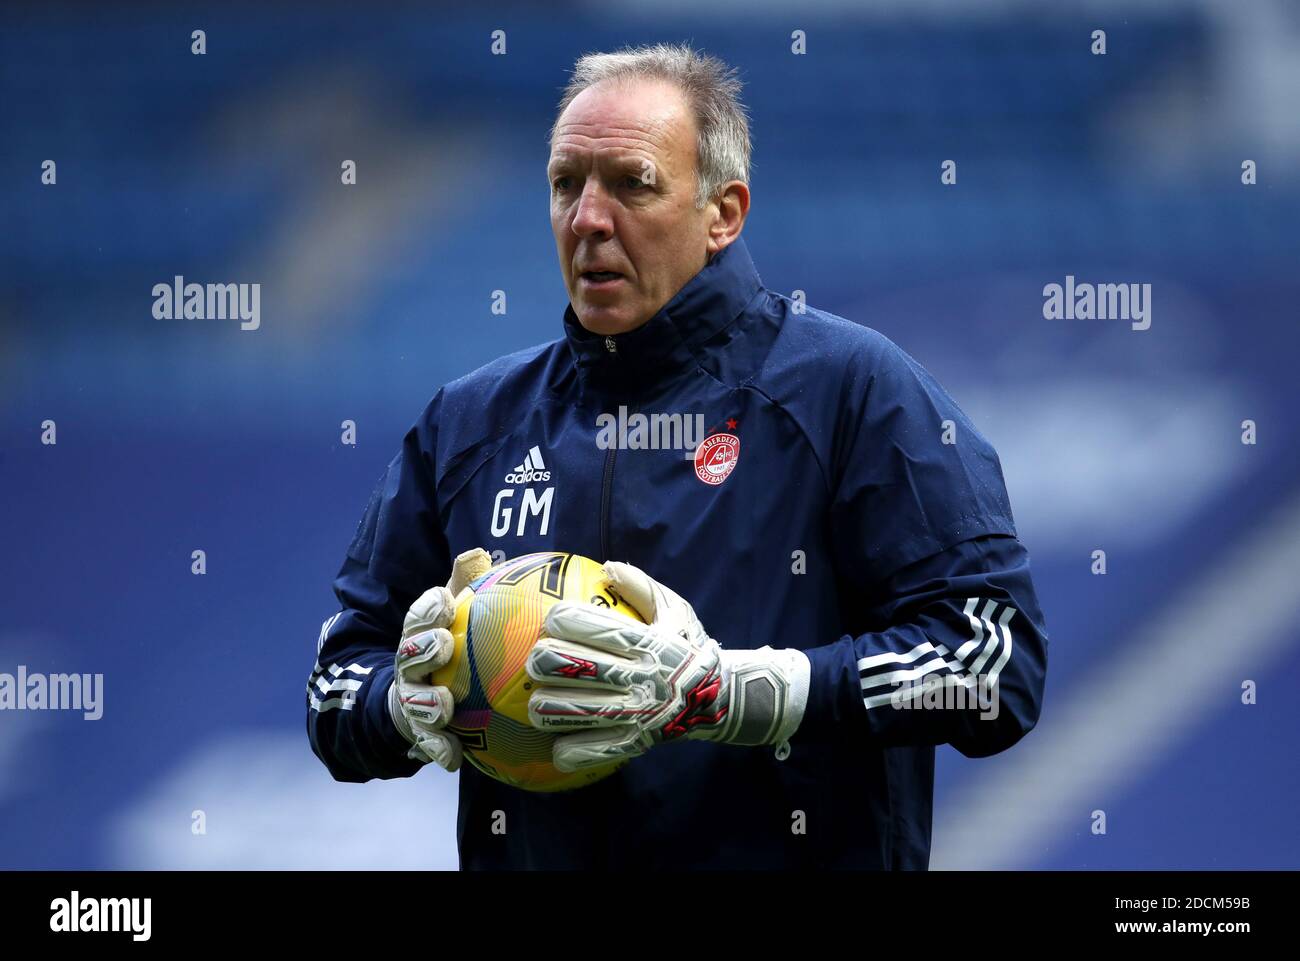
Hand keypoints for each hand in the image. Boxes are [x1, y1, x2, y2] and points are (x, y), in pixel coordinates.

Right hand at [388, 547, 492, 769]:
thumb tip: (474, 552)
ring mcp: (411, 700)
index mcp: (417, 636)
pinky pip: (428, 743)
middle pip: (409, 655)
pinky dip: (438, 749)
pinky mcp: (419, 732)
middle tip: (443, 645)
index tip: (444, 598)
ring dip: (428, 703)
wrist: (410, 699)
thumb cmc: (443, 648)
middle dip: (423, 649)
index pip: (417, 618)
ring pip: (415, 700)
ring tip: (443, 705)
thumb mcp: (451, 616)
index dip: (427, 609)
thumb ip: (463, 586)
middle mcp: (409, 667)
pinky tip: (451, 757)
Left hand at [525, 560, 809, 771]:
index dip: (561, 619)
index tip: (553, 620)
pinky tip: (557, 743)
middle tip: (537, 659)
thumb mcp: (675, 610)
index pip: (589, 625)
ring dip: (545, 704)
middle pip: (570, 665)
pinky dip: (567, 749)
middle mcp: (637, 677)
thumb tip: (607, 566)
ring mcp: (635, 714)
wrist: (722, 699)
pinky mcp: (634, 743)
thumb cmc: (689, 647)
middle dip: (542, 660)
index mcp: (645, 642)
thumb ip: (641, 586)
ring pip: (570, 709)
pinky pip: (589, 750)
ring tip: (538, 700)